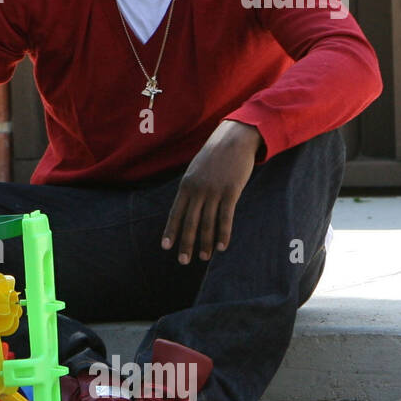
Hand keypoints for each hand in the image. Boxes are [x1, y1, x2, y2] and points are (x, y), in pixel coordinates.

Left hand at [161, 121, 262, 263]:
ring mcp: (214, 191)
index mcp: (186, 186)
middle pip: (190, 222)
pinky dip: (223, 234)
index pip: (176, 213)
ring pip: (207, 222)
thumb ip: (191, 188)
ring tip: (204, 258)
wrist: (234, 138)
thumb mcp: (196, 170)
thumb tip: (188, 207)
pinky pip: (226, 217)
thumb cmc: (215, 156)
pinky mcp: (231, 191)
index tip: (166, 247)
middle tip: (183, 261)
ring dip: (205, 243)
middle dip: (186, 243)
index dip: (171, 231)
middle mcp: (197, 190)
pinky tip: (222, 247)